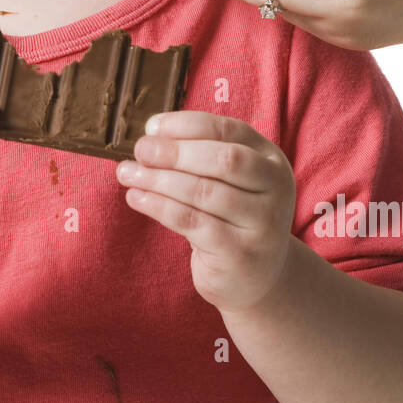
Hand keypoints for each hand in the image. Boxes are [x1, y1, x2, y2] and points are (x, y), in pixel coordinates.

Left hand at [115, 111, 296, 313]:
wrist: (254, 277)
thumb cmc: (230, 218)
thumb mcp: (226, 182)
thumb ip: (200, 156)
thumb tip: (151, 136)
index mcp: (271, 160)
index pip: (229, 131)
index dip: (187, 125)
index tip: (151, 127)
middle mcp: (276, 189)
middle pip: (224, 160)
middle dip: (174, 152)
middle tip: (139, 150)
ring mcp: (263, 224)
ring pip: (204, 192)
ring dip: (159, 179)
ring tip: (127, 173)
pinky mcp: (239, 253)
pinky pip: (192, 222)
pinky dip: (158, 206)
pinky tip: (135, 199)